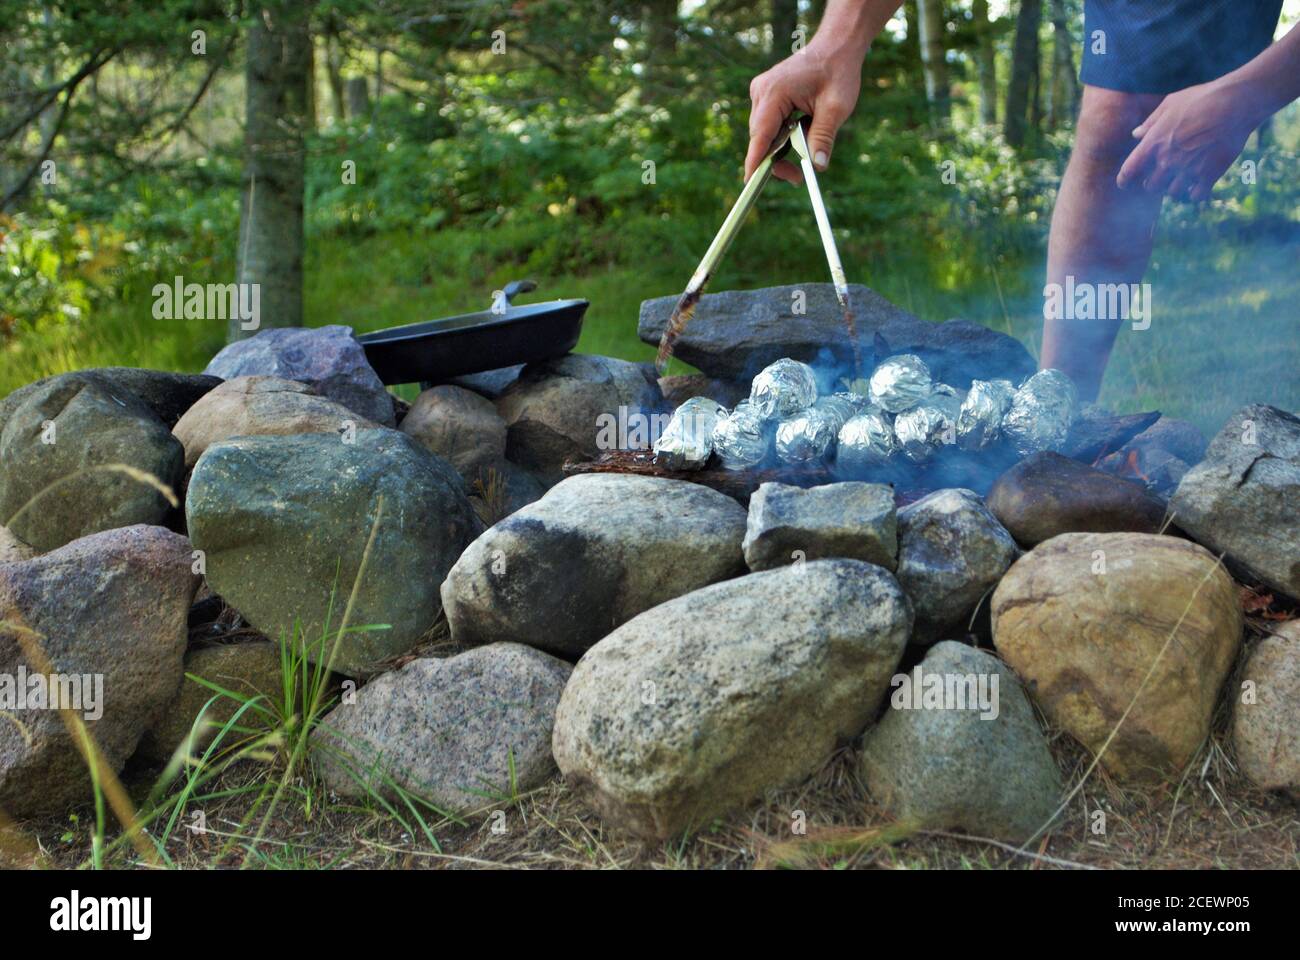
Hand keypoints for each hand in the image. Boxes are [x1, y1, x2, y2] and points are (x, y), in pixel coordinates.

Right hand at [745, 41, 863, 184]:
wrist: (836, 47)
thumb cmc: (838, 72)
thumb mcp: (836, 108)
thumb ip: (823, 137)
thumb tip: (818, 166)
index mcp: (775, 92)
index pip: (760, 135)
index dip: (755, 161)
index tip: (750, 183)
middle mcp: (762, 91)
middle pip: (761, 138)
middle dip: (776, 160)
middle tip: (798, 177)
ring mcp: (761, 92)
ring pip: (764, 133)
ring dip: (781, 147)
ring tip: (805, 151)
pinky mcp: (766, 95)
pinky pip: (769, 124)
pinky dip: (782, 135)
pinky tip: (800, 132)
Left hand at [1116, 79, 1262, 200]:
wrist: (1237, 102)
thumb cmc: (1202, 98)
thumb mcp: (1171, 103)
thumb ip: (1151, 122)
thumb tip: (1135, 134)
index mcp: (1153, 143)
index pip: (1129, 171)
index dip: (1124, 180)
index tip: (1125, 184)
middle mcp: (1167, 160)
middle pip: (1151, 187)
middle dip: (1154, 183)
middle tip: (1163, 176)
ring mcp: (1188, 169)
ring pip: (1172, 193)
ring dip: (1175, 188)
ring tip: (1182, 178)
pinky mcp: (1209, 175)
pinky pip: (1196, 196)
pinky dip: (1196, 193)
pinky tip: (1200, 184)